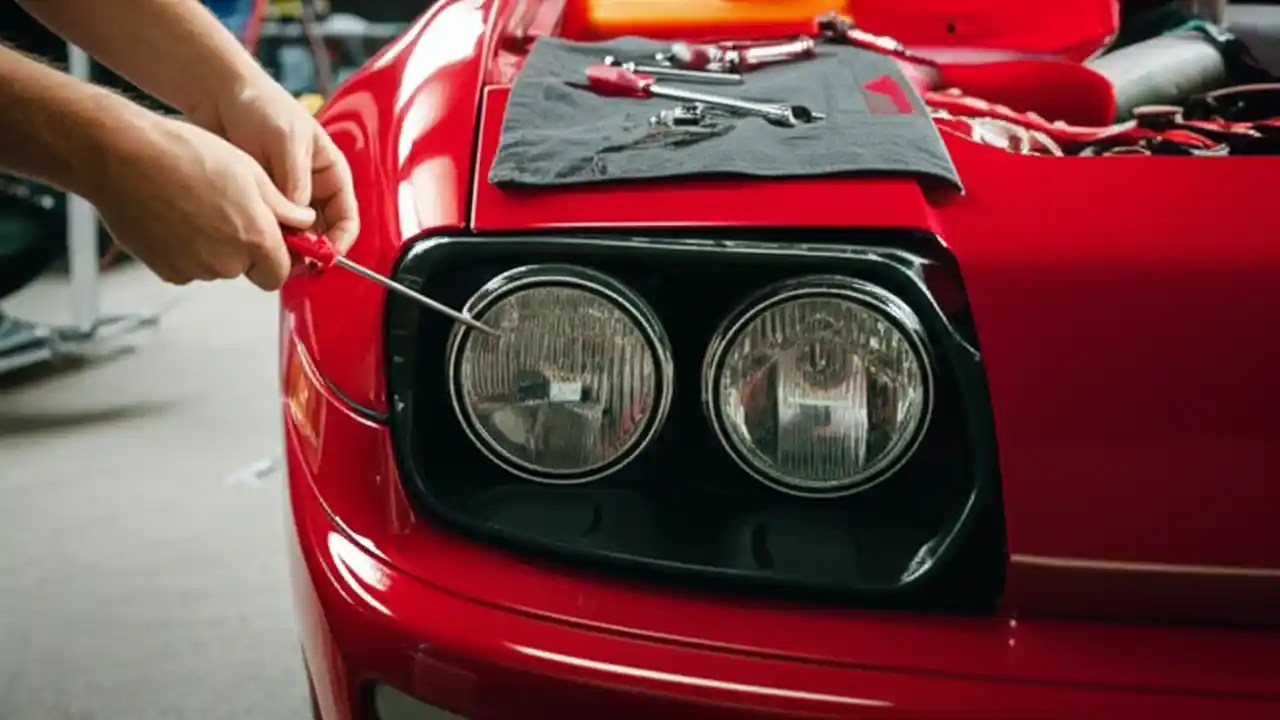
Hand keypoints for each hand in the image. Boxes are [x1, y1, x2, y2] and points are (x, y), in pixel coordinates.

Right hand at [92, 115, 315, 289]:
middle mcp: (225, 262)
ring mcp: (192, 269)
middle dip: (243, 246)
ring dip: (213, 244)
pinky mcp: (164, 270)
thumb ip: (281, 206)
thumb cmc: (185, 155)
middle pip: (246, 268)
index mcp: (253, 238)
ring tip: (194, 204)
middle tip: (226, 207)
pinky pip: (186, 266)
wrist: (121, 157)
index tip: (272, 239)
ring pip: (215, 266)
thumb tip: (304, 223)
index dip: (278, 257)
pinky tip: (173, 215)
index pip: (280, 273)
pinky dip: (185, 248)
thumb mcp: (248, 171)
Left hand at [190, 79, 358, 252]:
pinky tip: (255, 240)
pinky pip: (269, 228)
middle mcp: (312, 190)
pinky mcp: (262, 201)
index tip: (323, 257)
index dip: (339, 241)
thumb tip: (300, 219)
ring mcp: (286, 198)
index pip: (347, 218)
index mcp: (330, 174)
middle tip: (292, 263)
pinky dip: (266, 238)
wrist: (220, 95)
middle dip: (311, 251)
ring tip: (271, 252)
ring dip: (287, 248)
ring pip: (295, 235)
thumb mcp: (287, 141)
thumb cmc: (262, 106)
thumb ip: (295, 181)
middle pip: (322, 233)